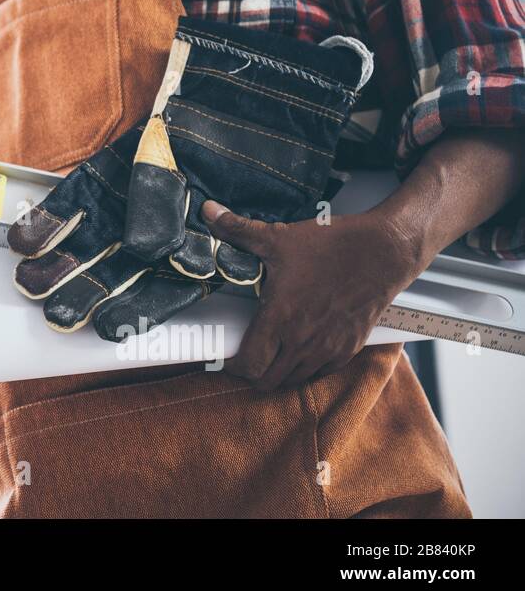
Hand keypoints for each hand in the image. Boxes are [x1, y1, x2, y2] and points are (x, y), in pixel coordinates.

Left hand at [203, 200, 423, 390]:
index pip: (248, 364)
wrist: (384, 253)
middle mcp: (302, 341)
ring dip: (277, 372)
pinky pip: (320, 373)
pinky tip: (297, 350)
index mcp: (280, 318)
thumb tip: (207, 210)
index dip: (231, 365)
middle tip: (245, 356)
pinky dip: (304, 369)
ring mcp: (327, 349)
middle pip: (267, 380)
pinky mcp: (348, 349)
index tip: (226, 356)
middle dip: (251, 373)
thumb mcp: (278, 237)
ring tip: (269, 354)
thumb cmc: (332, 245)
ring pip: (293, 380)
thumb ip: (237, 229)